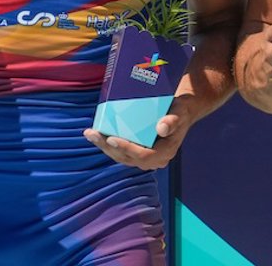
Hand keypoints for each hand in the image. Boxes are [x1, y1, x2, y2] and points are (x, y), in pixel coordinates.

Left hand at [83, 94, 197, 170]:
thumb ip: (172, 120)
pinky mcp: (137, 152)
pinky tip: (97, 134)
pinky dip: (108, 144)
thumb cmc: (180, 111)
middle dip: (108, 147)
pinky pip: (120, 151)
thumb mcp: (179, 112)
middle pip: (127, 158)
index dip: (126, 149)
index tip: (112, 138)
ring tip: (90, 134)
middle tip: (93, 134)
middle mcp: (155, 159)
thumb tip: (162, 128)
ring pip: (121, 156)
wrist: (181, 113)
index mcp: (165, 152)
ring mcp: (145, 157)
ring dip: (104, 146)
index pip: (143, 156)